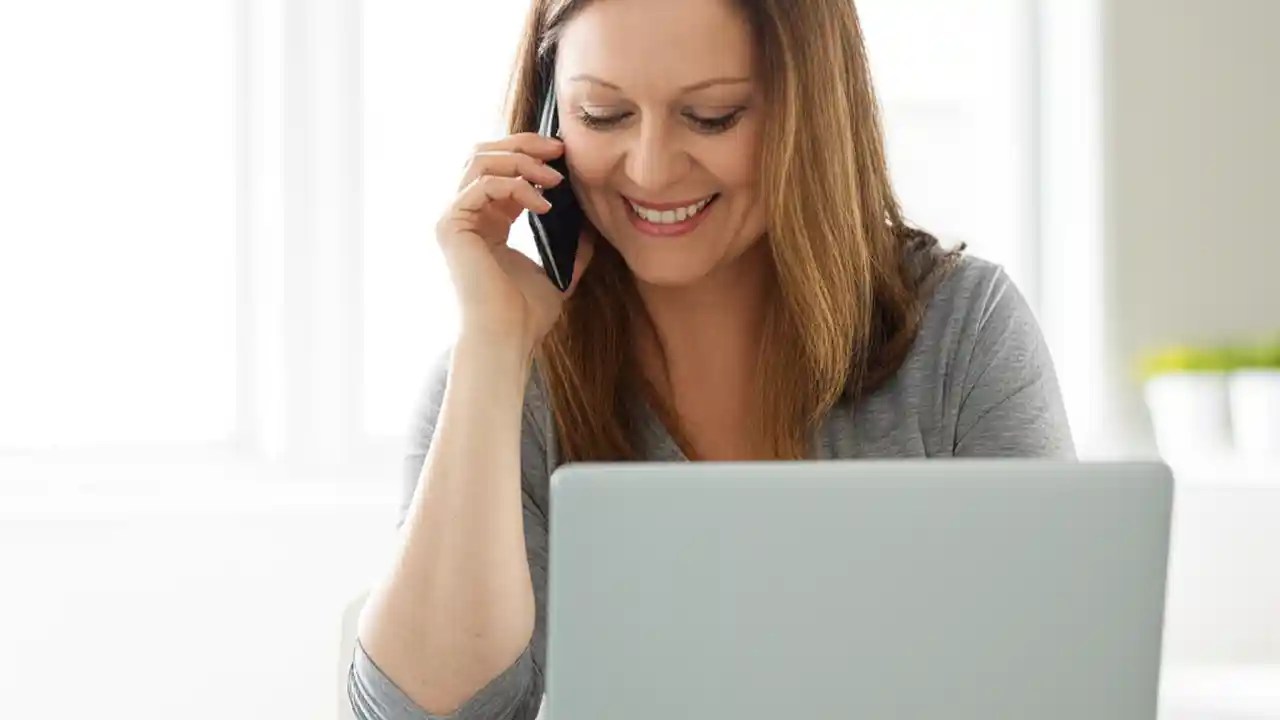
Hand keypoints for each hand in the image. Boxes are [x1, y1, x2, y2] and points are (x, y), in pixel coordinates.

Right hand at [435, 132, 594, 349]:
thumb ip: (572, 246)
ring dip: (521, 160)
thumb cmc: (527, 315)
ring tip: (554, 179)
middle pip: (484, 153)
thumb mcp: (559, 271)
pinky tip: (543, 206)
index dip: (531, 155)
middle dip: (523, 144)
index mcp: (488, 223)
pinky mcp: (451, 225)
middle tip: (559, 150)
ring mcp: (454, 219)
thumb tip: (593, 223)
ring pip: (479, 160)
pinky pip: (482, 185)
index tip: (565, 157)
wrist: (507, 338)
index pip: (501, 169)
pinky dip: (515, 186)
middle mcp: (466, 216)